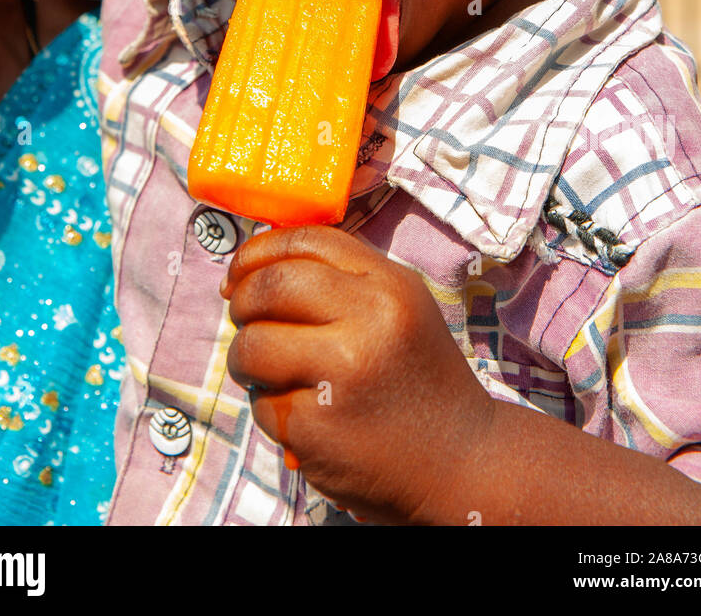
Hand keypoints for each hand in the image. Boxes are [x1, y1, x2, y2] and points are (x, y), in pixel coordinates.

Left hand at [220, 225, 493, 523]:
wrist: (461, 459)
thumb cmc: (417, 376)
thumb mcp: (400, 306)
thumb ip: (341, 278)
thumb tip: (258, 266)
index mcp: (388, 285)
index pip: (305, 241)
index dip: (258, 251)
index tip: (239, 272)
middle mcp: (368, 321)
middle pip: (268, 286)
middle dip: (241, 300)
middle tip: (244, 318)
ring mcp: (339, 375)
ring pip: (252, 345)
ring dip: (244, 358)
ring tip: (266, 370)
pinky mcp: (316, 426)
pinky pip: (262, 402)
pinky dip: (271, 408)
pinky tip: (303, 412)